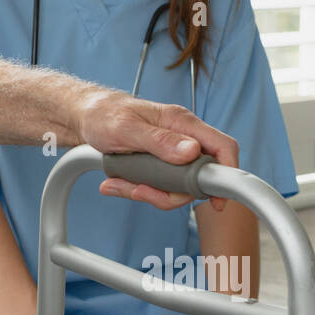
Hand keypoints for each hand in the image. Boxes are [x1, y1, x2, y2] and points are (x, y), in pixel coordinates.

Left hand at [77, 93, 238, 211]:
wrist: (85, 117)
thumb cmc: (103, 115)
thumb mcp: (126, 128)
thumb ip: (160, 141)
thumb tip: (192, 152)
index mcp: (181, 122)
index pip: (222, 146)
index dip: (229, 174)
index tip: (219, 199)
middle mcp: (183, 137)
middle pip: (199, 177)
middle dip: (170, 193)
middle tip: (139, 191)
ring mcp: (173, 151)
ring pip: (177, 186)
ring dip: (148, 192)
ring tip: (117, 184)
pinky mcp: (161, 163)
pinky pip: (160, 186)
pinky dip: (139, 189)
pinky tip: (116, 183)